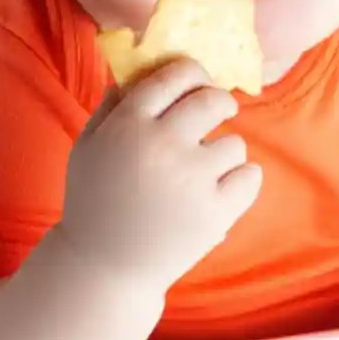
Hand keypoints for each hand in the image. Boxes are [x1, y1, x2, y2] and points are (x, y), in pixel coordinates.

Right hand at [55, 58, 262, 292]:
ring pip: (235, 143)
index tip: (197, 81)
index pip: (174, 76)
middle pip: (212, 100)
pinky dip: (243, 181)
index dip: (192, 72)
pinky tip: (224, 188)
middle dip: (219, 102)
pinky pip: (251, 177)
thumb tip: (132, 75)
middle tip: (219, 111)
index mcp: (128, 124)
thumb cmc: (93, 202)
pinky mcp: (215, 211)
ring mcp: (192, 179)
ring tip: (205, 170)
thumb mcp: (87, 148)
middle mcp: (162, 145)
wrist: (105, 267)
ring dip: (225, 152)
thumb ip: (110, 108)